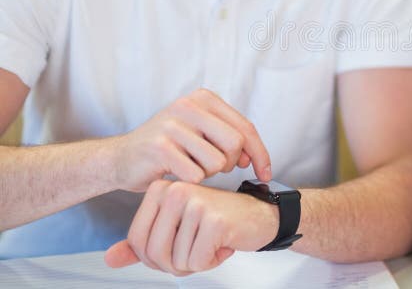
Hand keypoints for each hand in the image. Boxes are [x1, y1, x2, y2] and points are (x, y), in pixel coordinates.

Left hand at [105, 180, 276, 274]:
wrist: (259, 217)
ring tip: (213, 244)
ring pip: (177, 260)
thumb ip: (142, 244)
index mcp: (161, 189)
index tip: (178, 247)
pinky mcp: (215, 220)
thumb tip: (110, 258)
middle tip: (197, 251)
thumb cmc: (217, 222)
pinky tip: (225, 245)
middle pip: (154, 253)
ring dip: (197, 263)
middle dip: (176, 264)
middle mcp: (176, 190)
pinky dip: (211, 262)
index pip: (137, 240)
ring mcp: (196, 203)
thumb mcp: (176, 232)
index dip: (155, 258)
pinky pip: (198, 262)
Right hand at [110, 88, 271, 191]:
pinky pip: (195, 175)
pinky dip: (190, 181)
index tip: (265, 173)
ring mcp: (173, 124)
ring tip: (188, 166)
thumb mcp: (201, 135)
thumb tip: (250, 158)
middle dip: (230, 164)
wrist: (120, 159)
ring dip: (207, 173)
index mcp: (203, 98)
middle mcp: (189, 105)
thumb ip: (229, 139)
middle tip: (213, 169)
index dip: (260, 153)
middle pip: (235, 144)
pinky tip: (175, 173)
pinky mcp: (159, 146)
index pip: (246, 127)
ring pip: (217, 162)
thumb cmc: (168, 150)